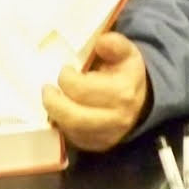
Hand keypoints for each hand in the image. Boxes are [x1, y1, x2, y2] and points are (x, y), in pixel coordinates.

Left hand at [43, 31, 148, 152]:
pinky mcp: (98, 146)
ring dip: (55, 114)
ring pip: (71, 131)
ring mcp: (107, 136)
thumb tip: (101, 42)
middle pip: (74, 117)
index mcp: (122, 93)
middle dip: (53, 102)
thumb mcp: (127, 53)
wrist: (142, 100)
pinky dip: (61, 125)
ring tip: (51, 98)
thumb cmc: (127, 73)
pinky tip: (59, 111)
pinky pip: (73, 140)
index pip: (83, 90)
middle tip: (47, 89)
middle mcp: (116, 119)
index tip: (65, 69)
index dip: (67, 79)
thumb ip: (115, 44)